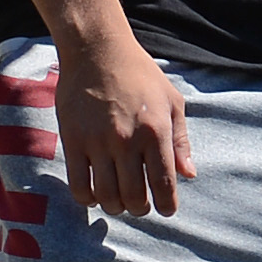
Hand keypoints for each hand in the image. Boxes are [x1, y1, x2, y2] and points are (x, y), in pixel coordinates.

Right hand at [57, 33, 196, 216]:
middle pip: (134, 196)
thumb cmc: (141, 75)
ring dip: (115, 207)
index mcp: (156, 132)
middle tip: (140, 205)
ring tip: (118, 202)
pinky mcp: (72, 140)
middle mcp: (127, 140)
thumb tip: (189, 175)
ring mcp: (97, 142)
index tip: (167, 210)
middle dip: (140, 209)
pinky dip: (87, 199)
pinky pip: (78, 184)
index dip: (167, 205)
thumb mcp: (172, 102)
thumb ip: (181, 141)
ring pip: (106, 195)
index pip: (164, 183)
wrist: (97, 51)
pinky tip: (94, 195)